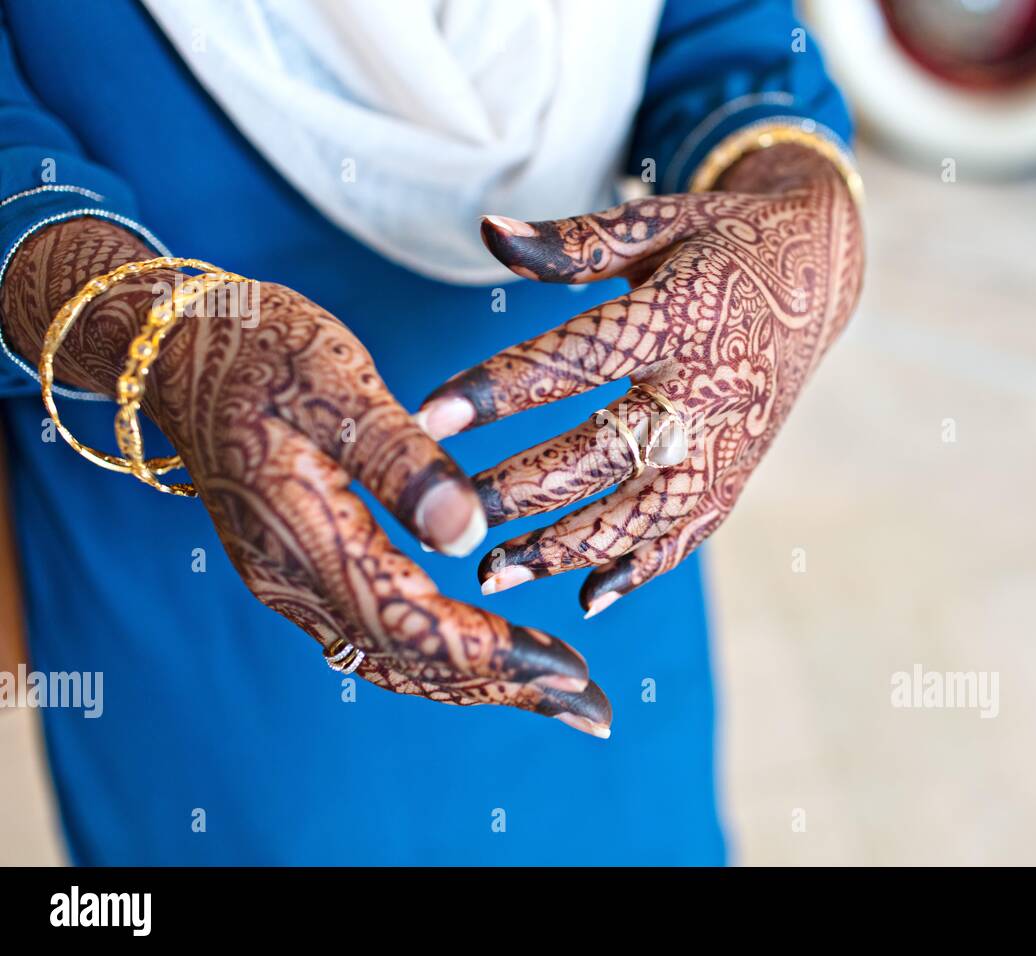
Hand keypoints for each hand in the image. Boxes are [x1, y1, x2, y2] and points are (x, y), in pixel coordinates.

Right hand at [2, 219, 611, 735]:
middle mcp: (294, 581)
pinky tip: (484, 652)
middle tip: (590, 711)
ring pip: (392, 659)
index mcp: (306, 538)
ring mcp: (291, 582)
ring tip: (555, 693)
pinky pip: (374, 636)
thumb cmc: (261, 350)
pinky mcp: (299, 568)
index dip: (492, 653)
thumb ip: (400, 461)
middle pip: (409, 665)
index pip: (412, 624)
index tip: (567, 670)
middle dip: (503, 688)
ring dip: (475, 680)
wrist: (177, 350)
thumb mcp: (335, 384)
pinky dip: (438, 653)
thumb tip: (467, 534)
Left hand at [419, 143, 863, 615]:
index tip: (430, 419)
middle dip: (524, 487)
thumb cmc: (720, 242)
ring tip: (496, 569)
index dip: (503, 388)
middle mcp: (709, 386)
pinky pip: (689, 532)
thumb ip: (575, 242)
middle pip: (607, 449)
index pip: (581, 357)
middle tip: (450, 510)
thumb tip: (489, 232)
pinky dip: (640, 567)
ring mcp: (728, 439)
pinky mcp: (739, 473)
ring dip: (569, 545)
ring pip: (645, 509)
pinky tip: (586, 597)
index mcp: (682, 313)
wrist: (820, 277)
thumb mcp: (657, 223)